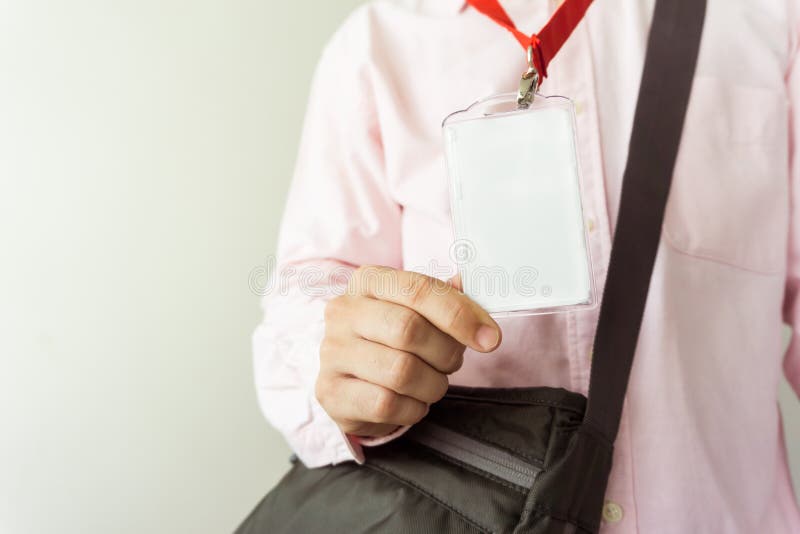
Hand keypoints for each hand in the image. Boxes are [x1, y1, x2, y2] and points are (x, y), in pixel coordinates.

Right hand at [316, 265, 500, 437]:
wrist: (354, 377)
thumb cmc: (393, 338)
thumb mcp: (420, 311)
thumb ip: (449, 299)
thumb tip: (479, 286)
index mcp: (368, 281)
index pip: (418, 289)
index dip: (459, 314)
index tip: (489, 338)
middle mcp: (343, 311)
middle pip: (408, 330)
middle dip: (445, 353)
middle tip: (452, 363)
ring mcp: (332, 352)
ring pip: (400, 372)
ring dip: (432, 384)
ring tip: (431, 383)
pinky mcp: (331, 392)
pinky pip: (386, 404)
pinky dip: (413, 408)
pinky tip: (411, 401)